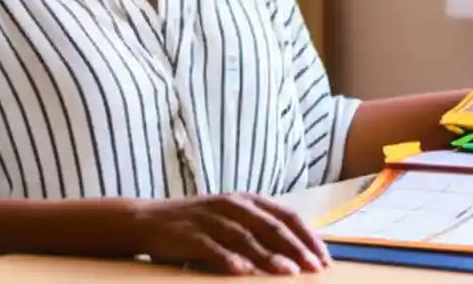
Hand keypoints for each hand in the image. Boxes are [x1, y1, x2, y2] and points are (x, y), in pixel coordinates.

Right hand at [131, 193, 331, 275]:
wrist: (148, 220)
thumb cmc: (197, 224)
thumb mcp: (232, 219)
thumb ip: (260, 230)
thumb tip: (296, 253)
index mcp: (247, 200)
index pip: (287, 216)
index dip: (307, 236)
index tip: (324, 257)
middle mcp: (232, 206)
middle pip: (272, 227)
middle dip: (296, 249)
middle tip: (315, 268)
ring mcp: (211, 219)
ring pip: (247, 238)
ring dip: (270, 256)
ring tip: (289, 273)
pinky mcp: (190, 234)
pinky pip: (213, 248)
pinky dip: (229, 260)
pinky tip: (243, 273)